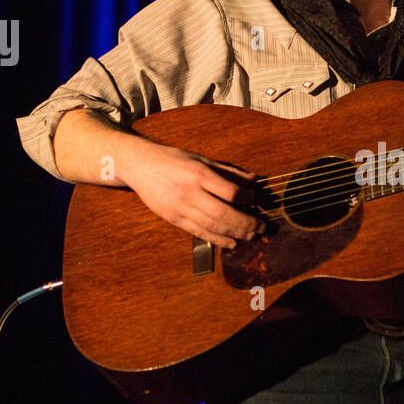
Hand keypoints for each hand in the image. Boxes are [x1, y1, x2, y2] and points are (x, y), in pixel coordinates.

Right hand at [123, 142, 262, 248]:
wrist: (140, 165)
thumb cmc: (173, 160)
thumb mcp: (201, 159)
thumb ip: (228, 171)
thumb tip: (253, 179)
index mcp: (199, 174)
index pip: (230, 192)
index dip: (247, 199)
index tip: (254, 199)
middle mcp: (190, 192)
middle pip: (224, 213)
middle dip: (246, 223)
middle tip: (262, 228)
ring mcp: (181, 208)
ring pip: (213, 226)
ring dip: (236, 234)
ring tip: (252, 236)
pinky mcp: (174, 219)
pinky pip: (199, 233)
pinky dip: (217, 240)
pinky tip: (232, 243)